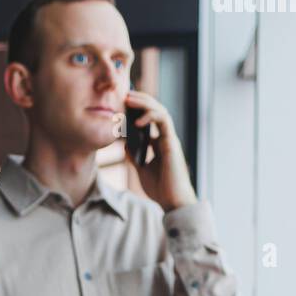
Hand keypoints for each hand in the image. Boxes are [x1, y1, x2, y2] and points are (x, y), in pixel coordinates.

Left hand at [123, 90, 196, 212]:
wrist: (172, 201)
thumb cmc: (160, 188)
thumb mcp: (141, 169)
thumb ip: (134, 155)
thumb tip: (125, 144)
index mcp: (159, 143)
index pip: (149, 119)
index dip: (138, 109)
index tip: (123, 104)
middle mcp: (165, 138)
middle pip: (155, 110)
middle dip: (141, 100)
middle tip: (125, 94)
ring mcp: (169, 139)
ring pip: (160, 111)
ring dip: (144, 103)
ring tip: (129, 99)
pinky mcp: (171, 143)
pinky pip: (163, 121)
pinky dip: (150, 117)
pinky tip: (137, 120)